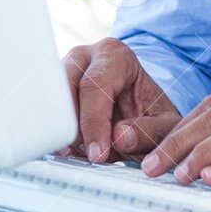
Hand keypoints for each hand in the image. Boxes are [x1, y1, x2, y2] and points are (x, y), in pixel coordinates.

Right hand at [59, 38, 181, 162]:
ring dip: (62, 133)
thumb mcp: (165, 125)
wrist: (142, 110)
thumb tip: (120, 137)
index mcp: (115, 55)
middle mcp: (84, 57)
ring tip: (82, 154)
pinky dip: (56, 135)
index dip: (93, 123)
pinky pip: (44, 113)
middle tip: (86, 156)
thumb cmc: (153, 113)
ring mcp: (63, 72)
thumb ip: (149, 131)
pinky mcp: (52, 91)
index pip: (95, 86)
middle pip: (65, 91)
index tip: (99, 154)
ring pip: (50, 103)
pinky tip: (72, 150)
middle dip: (73, 129)